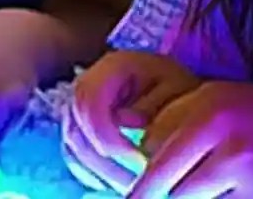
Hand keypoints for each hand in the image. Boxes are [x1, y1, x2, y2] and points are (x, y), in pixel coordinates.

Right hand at [62, 50, 200, 193]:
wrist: (174, 87)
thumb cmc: (178, 86)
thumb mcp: (178, 89)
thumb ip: (155, 104)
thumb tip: (128, 125)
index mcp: (109, 67)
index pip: (90, 105)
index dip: (111, 140)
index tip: (142, 164)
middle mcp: (85, 86)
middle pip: (78, 132)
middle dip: (109, 165)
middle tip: (142, 183)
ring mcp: (76, 108)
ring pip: (74, 150)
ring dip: (104, 174)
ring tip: (136, 186)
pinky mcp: (77, 130)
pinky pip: (76, 159)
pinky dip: (96, 176)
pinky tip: (122, 182)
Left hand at [128, 82, 252, 198]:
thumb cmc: (248, 112)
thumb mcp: (209, 98)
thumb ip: (169, 119)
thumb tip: (131, 152)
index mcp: (210, 109)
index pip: (153, 148)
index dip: (137, 169)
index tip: (126, 186)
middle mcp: (229, 141)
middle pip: (167, 183)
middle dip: (148, 195)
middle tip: (135, 198)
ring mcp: (247, 174)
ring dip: (179, 196)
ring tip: (184, 185)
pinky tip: (211, 190)